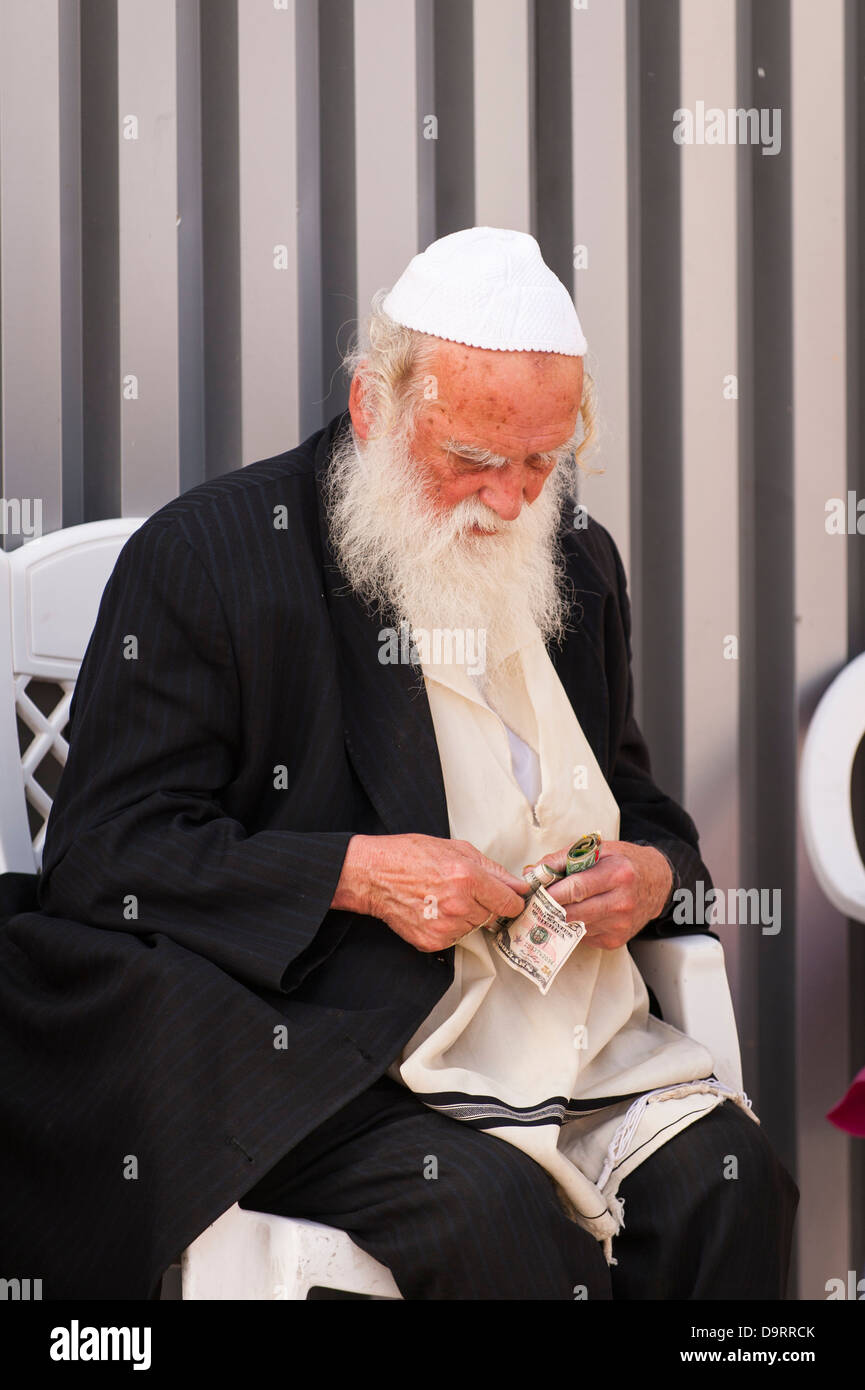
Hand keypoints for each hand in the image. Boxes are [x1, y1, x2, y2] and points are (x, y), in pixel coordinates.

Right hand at [331, 833, 529, 952]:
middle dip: (482, 904)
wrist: (373, 875)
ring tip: (443, 898)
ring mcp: (445, 926)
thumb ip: (492, 869)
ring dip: (466, 916)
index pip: (509, 903)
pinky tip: (433, 910)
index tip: (508, 898)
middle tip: (460, 890)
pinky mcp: (432, 941)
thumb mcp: (456, 848)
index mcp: (468, 878)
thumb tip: (518, 886)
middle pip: (491, 916)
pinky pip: (455, 938)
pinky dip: (449, 927)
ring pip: (474, 928)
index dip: (511, 900)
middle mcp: (459, 905)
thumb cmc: (410, 856)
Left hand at [539, 840, 673, 950]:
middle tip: (535, 902)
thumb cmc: (624, 862)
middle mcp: (622, 902)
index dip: (552, 893)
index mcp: (618, 874)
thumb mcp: (599, 849)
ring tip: (552, 905)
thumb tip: (533, 872)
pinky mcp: (616, 940)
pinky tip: (577, 913)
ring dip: (559, 918)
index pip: (577, 888)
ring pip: (575, 925)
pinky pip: (584, 935)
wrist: (657, 883)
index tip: (536, 892)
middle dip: (550, 907)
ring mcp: (620, 925)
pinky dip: (575, 925)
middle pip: (573, 912)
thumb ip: (564, 858)